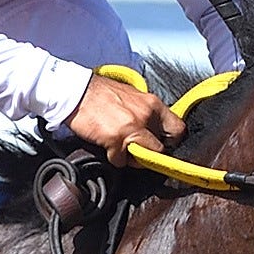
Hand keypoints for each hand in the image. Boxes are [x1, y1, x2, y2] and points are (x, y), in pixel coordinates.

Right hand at [68, 72, 185, 166]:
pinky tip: (107, 146)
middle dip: (150, 153)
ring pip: (145, 157)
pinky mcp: (116, 139)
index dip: (171, 141)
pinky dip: (114, 158)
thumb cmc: (100, 94)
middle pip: (161, 148)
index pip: (178, 129)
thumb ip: (145, 112)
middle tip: (137, 149)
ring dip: (133, 158)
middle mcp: (146, 115)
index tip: (161, 144)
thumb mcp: (131, 97)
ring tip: (121, 148)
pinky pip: (121, 161)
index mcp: (152, 104)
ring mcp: (132, 128)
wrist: (75, 92)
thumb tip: (153, 130)